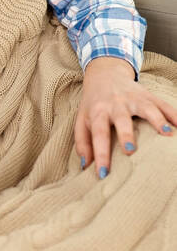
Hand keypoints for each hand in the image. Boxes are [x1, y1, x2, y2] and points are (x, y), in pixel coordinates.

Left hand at [75, 56, 176, 176]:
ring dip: (157, 120)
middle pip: (122, 120)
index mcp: (98, 112)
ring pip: (147, 108)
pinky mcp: (149, 95)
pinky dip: (174, 114)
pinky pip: (163, 104)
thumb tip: (85, 165)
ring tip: (167, 134)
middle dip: (126, 135)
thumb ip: (82, 143)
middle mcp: (116, 104)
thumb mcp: (82, 121)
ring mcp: (134, 99)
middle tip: (130, 151)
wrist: (105, 76)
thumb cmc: (93, 105)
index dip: (100, 154)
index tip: (103, 174)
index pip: (98, 135)